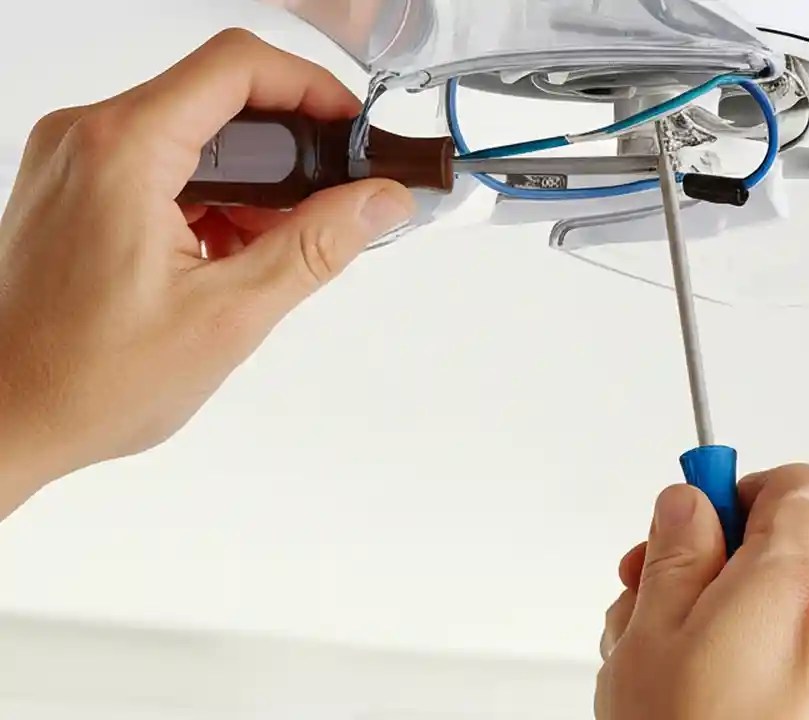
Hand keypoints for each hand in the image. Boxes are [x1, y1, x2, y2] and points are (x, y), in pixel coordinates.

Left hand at [0, 29, 414, 515]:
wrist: (4, 421)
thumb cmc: (86, 380)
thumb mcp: (228, 315)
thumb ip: (315, 246)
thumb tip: (381, 200)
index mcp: (122, 150)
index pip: (238, 67)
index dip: (312, 88)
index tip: (352, 133)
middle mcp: (88, 137)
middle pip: (218, 96)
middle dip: (288, 147)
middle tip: (335, 200)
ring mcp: (74, 160)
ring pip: (192, 132)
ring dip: (250, 179)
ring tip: (277, 248)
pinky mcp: (73, 188)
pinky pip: (160, 163)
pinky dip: (210, 198)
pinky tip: (230, 256)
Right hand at [597, 464, 808, 719]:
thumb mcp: (651, 634)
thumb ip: (676, 549)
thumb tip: (688, 503)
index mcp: (795, 584)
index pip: (799, 487)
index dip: (741, 487)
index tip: (697, 507)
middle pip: (777, 556)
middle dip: (709, 570)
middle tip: (646, 604)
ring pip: (777, 614)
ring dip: (719, 624)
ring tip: (662, 674)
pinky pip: (796, 662)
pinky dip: (749, 666)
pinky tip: (698, 703)